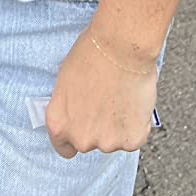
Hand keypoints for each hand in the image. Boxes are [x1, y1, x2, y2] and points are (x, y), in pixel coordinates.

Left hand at [45, 28, 156, 159]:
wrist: (121, 47)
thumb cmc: (92, 55)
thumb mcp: (65, 82)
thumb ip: (68, 106)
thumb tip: (76, 111)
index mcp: (59, 123)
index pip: (63, 147)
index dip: (74, 137)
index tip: (83, 128)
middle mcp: (80, 138)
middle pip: (90, 143)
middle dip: (98, 128)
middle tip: (106, 102)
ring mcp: (107, 143)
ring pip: (114, 140)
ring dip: (118, 126)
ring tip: (121, 96)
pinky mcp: (131, 141)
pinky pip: (134, 137)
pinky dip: (136, 124)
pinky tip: (134, 101)